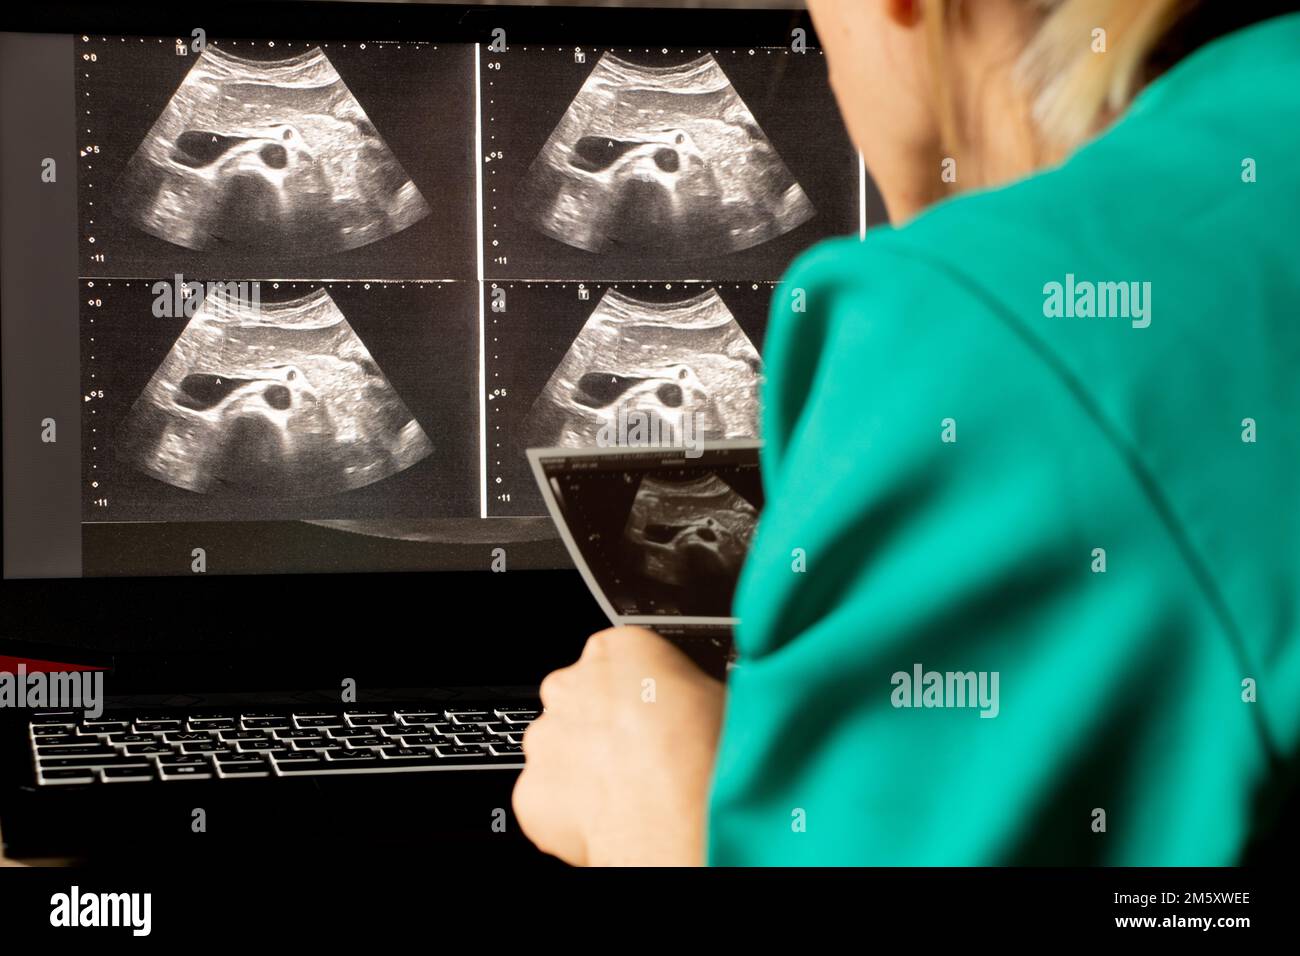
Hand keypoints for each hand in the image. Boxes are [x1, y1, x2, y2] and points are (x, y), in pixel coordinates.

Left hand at [512, 626, 725, 865]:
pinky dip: (571, 811)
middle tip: (639, 756)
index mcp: (617, 650)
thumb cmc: (704, 756)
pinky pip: (548, 798)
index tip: (651, 714)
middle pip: (581, 700)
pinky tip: (607, 817)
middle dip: (602, 727)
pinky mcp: (533, 790)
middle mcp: (571, 685)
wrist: (680, 819)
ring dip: (585, 768)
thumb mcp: (716, 696)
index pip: (618, 659)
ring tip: (627, 792)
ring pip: (560, 750)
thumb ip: (684, 691)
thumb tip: (695, 704)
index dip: (638, 692)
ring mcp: (546, 738)